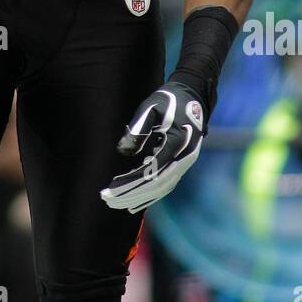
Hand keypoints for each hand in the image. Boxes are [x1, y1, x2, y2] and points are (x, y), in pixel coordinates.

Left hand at [100, 81, 204, 212]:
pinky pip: (165, 185)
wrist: (193, 96)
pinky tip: (135, 204)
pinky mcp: (181, 165)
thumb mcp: (151, 108)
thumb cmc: (169, 100)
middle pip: (155, 185)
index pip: (151, 171)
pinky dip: (150, 196)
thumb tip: (124, 151)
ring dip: (139, 198)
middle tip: (107, 200)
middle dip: (131, 194)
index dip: (130, 182)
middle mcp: (184, 159)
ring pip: (161, 188)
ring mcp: (185, 164)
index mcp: (178, 144)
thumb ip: (138, 128)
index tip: (111, 188)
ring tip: (116, 204)